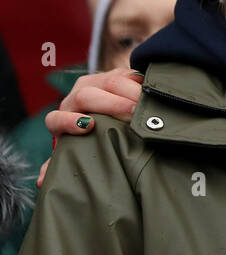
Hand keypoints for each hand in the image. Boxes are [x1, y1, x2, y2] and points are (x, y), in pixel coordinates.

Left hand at [37, 69, 143, 186]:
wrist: (103, 116)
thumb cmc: (89, 143)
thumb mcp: (76, 153)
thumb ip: (60, 165)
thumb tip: (43, 180)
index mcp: (60, 120)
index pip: (56, 119)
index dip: (69, 122)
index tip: (87, 127)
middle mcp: (75, 98)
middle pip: (87, 96)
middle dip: (112, 104)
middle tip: (134, 114)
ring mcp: (96, 83)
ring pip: (111, 81)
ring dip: (131, 92)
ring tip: (149, 104)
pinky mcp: (115, 74)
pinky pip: (128, 74)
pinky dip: (141, 83)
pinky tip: (154, 93)